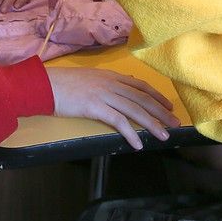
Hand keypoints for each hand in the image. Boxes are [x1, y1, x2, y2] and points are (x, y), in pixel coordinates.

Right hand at [47, 68, 179, 149]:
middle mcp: (111, 83)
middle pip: (142, 98)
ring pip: (134, 110)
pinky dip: (130, 133)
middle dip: (161, 112)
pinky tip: (138, 144)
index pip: (140, 86)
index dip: (156, 96)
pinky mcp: (95, 107)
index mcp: (111, 76)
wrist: (45, 84)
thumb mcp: (89, 79)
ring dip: (151, 124)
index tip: (168, 106)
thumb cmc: (64, 83)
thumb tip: (118, 90)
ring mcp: (104, 94)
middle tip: (175, 124)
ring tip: (164, 136)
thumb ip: (105, 84)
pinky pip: (118, 121)